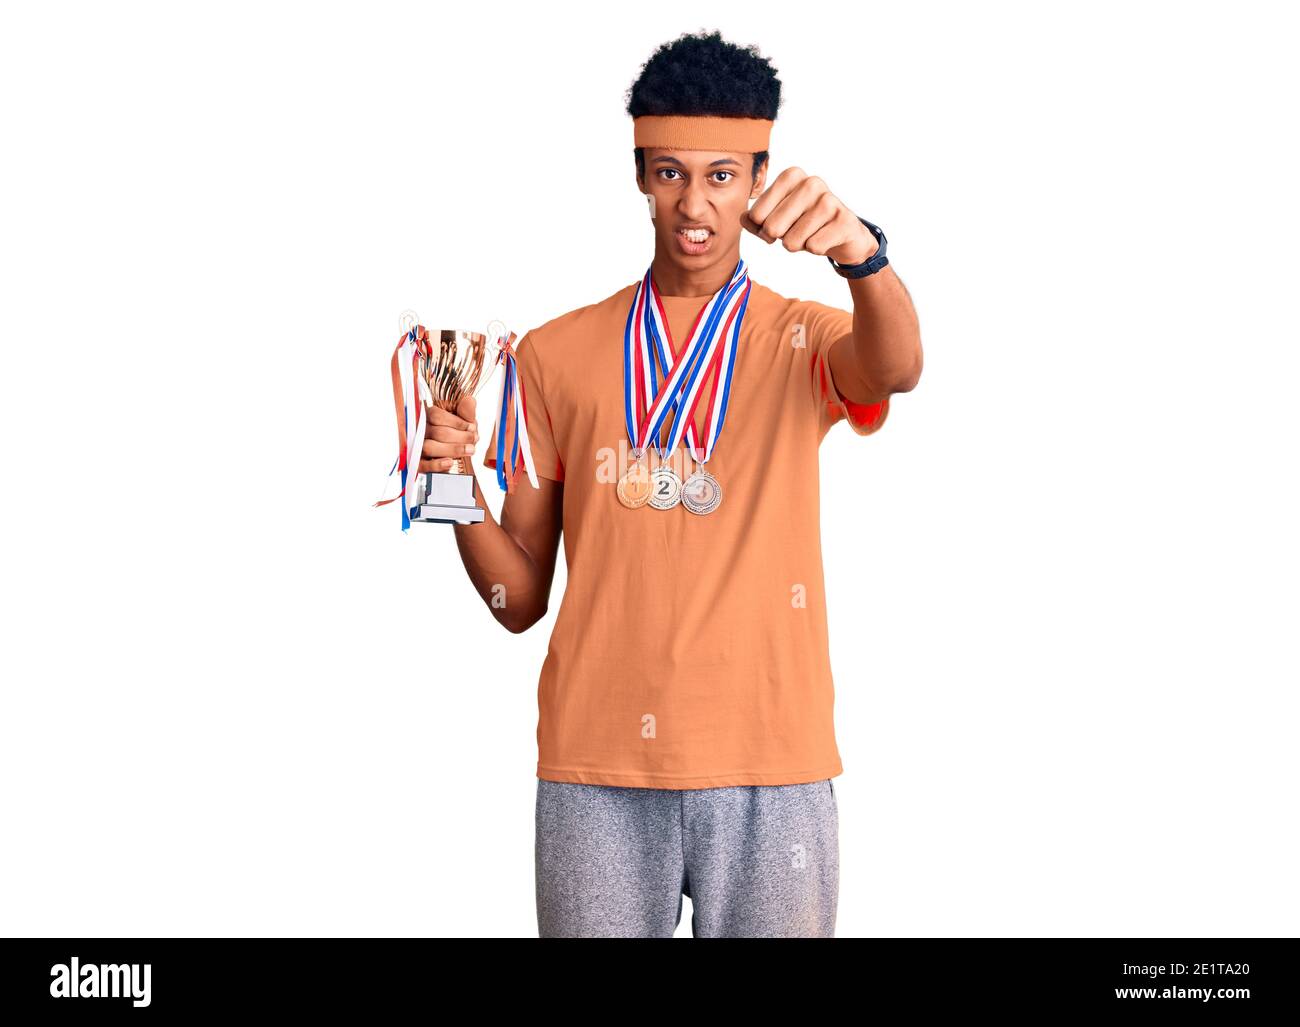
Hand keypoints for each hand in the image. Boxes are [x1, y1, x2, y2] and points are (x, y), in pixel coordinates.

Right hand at [419, 395, 478, 471]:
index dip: (457, 422)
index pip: (436, 416)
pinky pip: (422, 465)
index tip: (471, 427)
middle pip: (437, 432)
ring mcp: (416, 447)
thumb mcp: (462, 419)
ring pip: (429, 447)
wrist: (454, 451)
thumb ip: (466, 411)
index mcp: (426, 415)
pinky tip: (450, 462)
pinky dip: (436, 465)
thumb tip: (469, 401)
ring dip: (453, 449)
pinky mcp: (418, 463)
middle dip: (460, 437)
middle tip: (474, 439)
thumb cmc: (455, 432)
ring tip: (470, 450)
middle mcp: (419, 430)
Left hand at [740, 167, 876, 264]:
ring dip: (800, 245)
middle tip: (797, 231)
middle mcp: (811, 182)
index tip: (780, 223)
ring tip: (812, 233)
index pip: (756, 215)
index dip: (762, 229)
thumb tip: (744, 218)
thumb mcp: (776, 219)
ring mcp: (829, 200)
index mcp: (791, 176)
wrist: (842, 234)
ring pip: (791, 241)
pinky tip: (826, 237)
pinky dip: (817, 249)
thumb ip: (755, 219)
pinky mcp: (843, 219)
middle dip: (781, 238)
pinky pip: (813, 247)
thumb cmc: (804, 224)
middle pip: (772, 228)